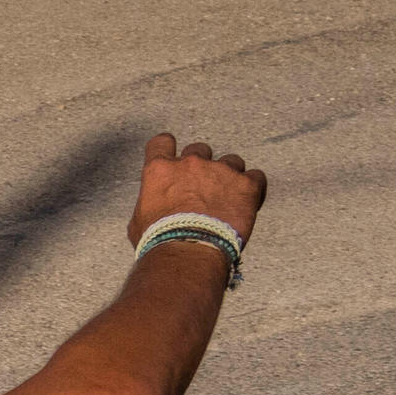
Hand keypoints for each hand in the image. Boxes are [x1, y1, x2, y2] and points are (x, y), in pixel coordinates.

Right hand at [125, 131, 269, 251]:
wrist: (187, 252)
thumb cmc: (159, 241)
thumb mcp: (139, 221)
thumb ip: (149, 204)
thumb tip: (152, 209)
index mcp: (160, 170)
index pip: (162, 142)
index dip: (168, 147)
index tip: (172, 156)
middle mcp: (190, 164)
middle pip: (199, 150)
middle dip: (201, 166)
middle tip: (202, 187)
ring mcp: (220, 171)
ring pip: (231, 161)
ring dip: (229, 176)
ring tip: (228, 198)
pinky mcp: (245, 184)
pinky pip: (256, 177)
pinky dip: (252, 187)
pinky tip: (247, 202)